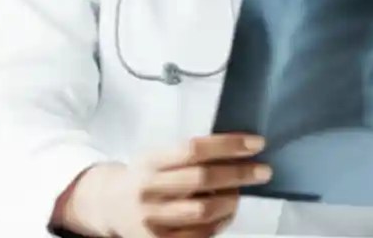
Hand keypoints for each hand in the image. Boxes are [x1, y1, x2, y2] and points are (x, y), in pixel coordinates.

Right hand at [104, 134, 272, 237]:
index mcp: (149, 162)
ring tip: (240, 192)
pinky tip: (227, 211)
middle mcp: (148, 190)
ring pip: (204, 211)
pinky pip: (201, 234)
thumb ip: (187, 155)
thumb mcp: (156, 157)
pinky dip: (221, 222)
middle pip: (202, 180)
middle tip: (263, 170)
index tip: (255, 143)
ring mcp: (153, 220)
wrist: (109, 206)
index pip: (192, 149)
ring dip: (232, 200)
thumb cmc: (144, 176)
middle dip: (239, 174)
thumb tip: (236, 151)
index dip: (227, 145)